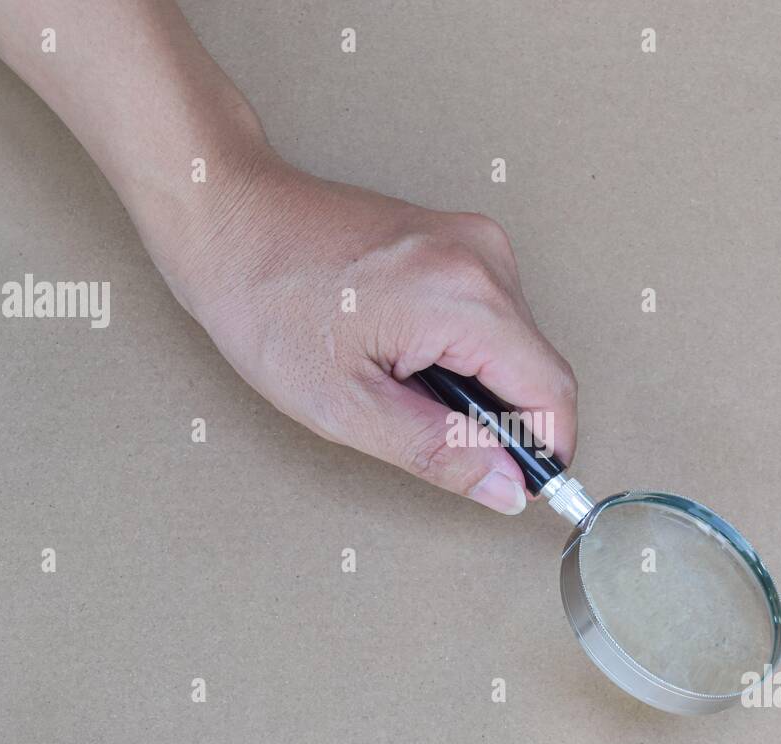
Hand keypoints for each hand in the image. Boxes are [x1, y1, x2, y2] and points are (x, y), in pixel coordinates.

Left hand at [151, 146, 578, 514]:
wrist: (228, 218)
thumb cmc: (265, 302)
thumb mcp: (344, 406)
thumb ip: (438, 452)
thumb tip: (508, 488)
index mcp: (463, 297)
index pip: (552, 394)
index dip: (543, 452)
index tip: (515, 486)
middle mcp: (484, 258)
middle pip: (538, 369)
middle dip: (500, 418)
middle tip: (424, 430)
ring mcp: (476, 240)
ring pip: (517, 345)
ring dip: (478, 384)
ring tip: (399, 382)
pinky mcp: (461, 238)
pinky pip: (494, 315)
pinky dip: (464, 351)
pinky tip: (403, 351)